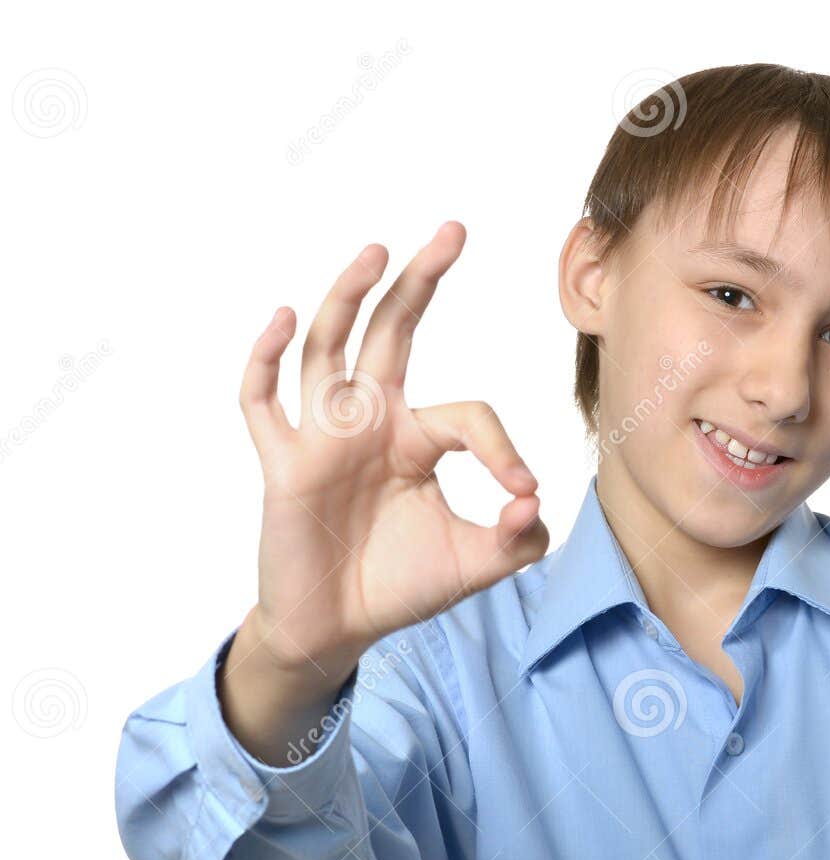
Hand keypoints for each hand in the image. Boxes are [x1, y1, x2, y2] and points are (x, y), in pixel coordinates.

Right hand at [236, 221, 549, 676]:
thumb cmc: (403, 584)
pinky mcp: (283, 464)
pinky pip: (262, 403)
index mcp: (419, 438)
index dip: (503, 449)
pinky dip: (265, 360)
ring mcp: (323, 436)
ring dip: (349, 297)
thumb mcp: (478, 564)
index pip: (470, 414)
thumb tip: (534, 503)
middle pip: (395, 332)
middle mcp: (372, 422)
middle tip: (453, 229)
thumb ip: (520, 540)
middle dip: (421, 281)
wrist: (339, 627)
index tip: (522, 495)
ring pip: (330, 348)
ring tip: (377, 251)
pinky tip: (283, 319)